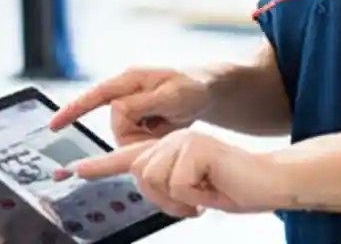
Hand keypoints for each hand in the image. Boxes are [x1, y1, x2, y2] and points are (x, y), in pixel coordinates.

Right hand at [48, 67, 211, 145]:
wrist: (211, 90)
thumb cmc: (193, 85)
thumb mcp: (171, 94)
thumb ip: (141, 103)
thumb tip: (116, 113)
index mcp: (130, 79)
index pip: (95, 95)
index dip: (72, 111)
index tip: (53, 126)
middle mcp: (127, 92)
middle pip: (116, 124)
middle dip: (138, 132)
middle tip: (164, 124)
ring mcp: (134, 106)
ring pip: (126, 136)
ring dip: (148, 137)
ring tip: (169, 123)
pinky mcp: (141, 119)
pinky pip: (137, 139)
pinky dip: (152, 139)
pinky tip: (167, 128)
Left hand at [69, 130, 281, 216]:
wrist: (269, 182)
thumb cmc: (236, 188)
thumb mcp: (191, 192)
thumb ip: (165, 185)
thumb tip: (145, 183)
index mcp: (167, 150)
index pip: (127, 159)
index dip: (98, 166)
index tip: (71, 170)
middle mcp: (170, 140)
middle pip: (141, 178)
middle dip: (165, 200)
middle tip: (195, 200)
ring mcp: (181, 139)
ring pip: (155, 180)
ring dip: (181, 198)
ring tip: (206, 190)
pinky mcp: (193, 146)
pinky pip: (177, 184)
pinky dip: (196, 195)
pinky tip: (214, 184)